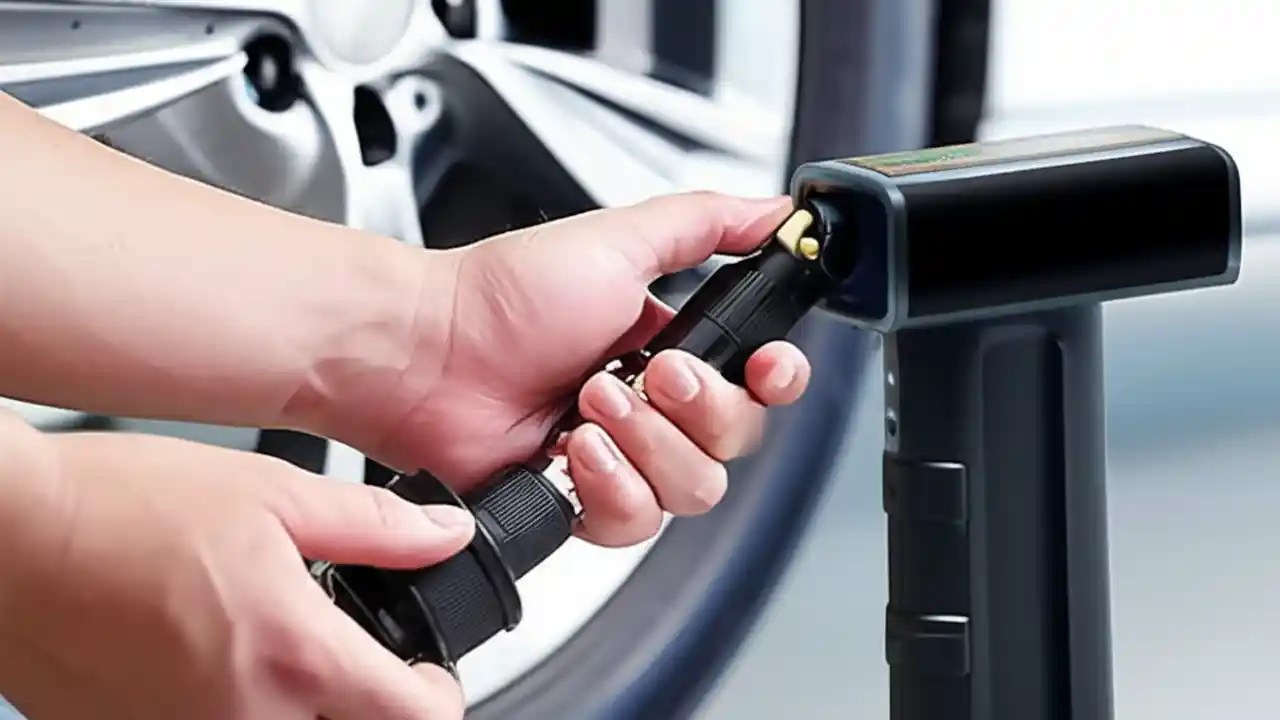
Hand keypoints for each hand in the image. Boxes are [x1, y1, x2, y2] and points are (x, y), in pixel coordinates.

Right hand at [0, 416, 473, 719]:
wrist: (7, 536)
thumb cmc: (118, 510)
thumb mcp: (274, 496)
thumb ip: (377, 528)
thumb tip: (443, 535)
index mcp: (292, 658)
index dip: (440, 694)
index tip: (426, 672)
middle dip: (370, 710)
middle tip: (360, 666)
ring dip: (301, 712)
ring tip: (282, 656)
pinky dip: (235, 714)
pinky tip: (220, 667)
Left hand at [339, 192, 812, 546]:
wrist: (425, 353)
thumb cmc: (501, 296)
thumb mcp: (616, 240)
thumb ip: (706, 222)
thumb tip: (777, 212)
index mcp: (669, 342)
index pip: (759, 380)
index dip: (774, 380)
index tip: (763, 368)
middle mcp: (651, 403)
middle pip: (735, 439)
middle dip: (697, 407)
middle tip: (646, 372)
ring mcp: (620, 455)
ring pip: (695, 487)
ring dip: (649, 444)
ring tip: (590, 404)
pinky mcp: (581, 500)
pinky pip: (636, 522)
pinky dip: (612, 487)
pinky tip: (573, 451)